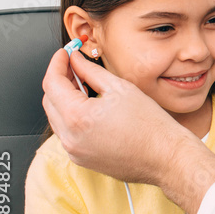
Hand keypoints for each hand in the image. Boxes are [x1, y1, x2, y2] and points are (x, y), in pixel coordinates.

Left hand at [42, 48, 214, 213]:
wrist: (165, 157)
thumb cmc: (150, 126)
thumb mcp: (121, 88)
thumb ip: (92, 71)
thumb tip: (77, 61)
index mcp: (78, 117)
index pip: (52, 83)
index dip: (57, 64)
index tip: (64, 54)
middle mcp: (70, 137)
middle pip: (49, 101)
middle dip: (58, 80)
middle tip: (73, 66)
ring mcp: (74, 151)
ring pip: (57, 118)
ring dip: (64, 99)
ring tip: (83, 86)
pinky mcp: (81, 159)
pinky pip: (67, 133)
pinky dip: (72, 117)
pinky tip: (89, 108)